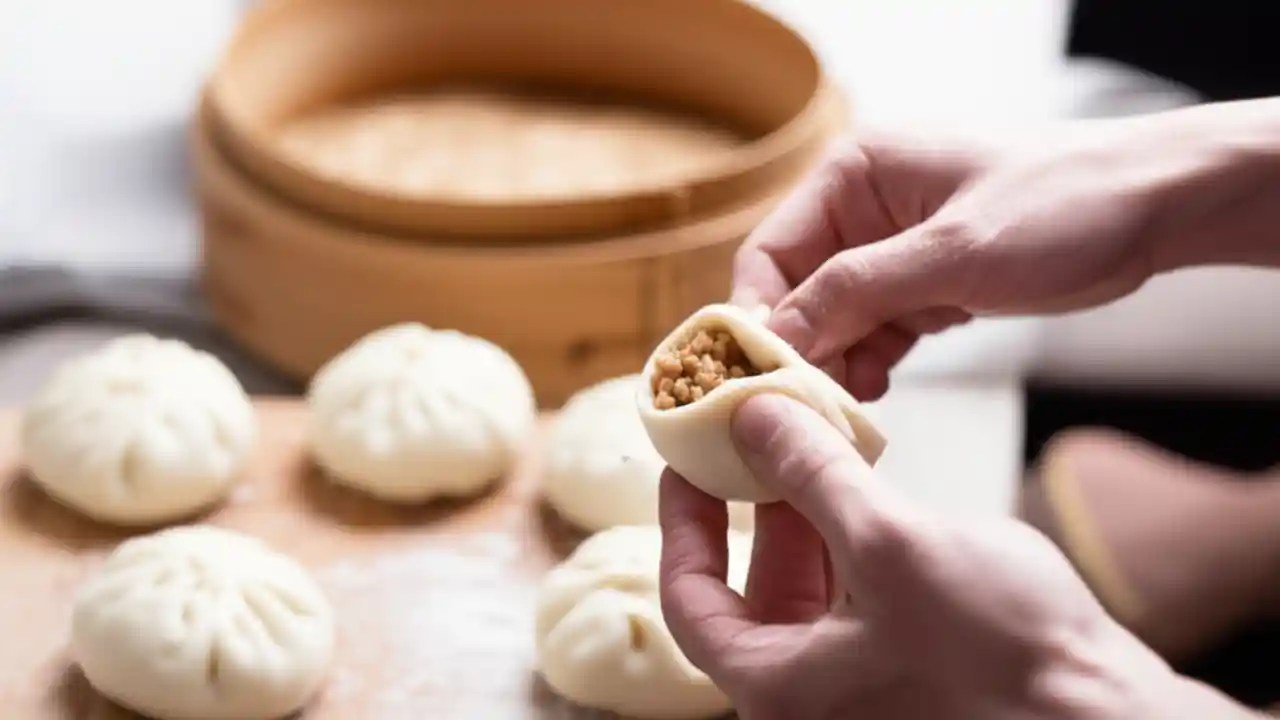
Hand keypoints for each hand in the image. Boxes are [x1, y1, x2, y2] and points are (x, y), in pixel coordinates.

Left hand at [658, 394, 1254, 719]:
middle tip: (755, 442)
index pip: (691, 602)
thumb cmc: (1007, 654)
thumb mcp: (890, 544)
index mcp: (779, 690)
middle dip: (751, 512)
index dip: (680, 526)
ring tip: (814, 449)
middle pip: (749, 595)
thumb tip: (749, 416)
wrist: (1115, 717)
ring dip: (805, 521)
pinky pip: (854, 603)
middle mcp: (811, 699)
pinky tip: (868, 490)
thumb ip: (812, 476)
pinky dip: (850, 545)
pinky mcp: (910, 671)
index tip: (684, 466)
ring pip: (805, 595)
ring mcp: (862, 688)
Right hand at [734, 100, 1279, 399]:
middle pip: (796, 291)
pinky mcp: (921, 283)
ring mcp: (891, 249)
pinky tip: (873, 393)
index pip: (770, 252)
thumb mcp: (951, 253)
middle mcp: (861, 209)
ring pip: (833, 319)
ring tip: (847, 408)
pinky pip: (872, 330)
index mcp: (854, 175)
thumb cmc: (1060, 206)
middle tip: (804, 409)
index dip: (755, 316)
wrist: (1153, 210)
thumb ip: (857, 291)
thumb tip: (777, 338)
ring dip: (835, 365)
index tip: (755, 380)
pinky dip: (869, 364)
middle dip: (800, 350)